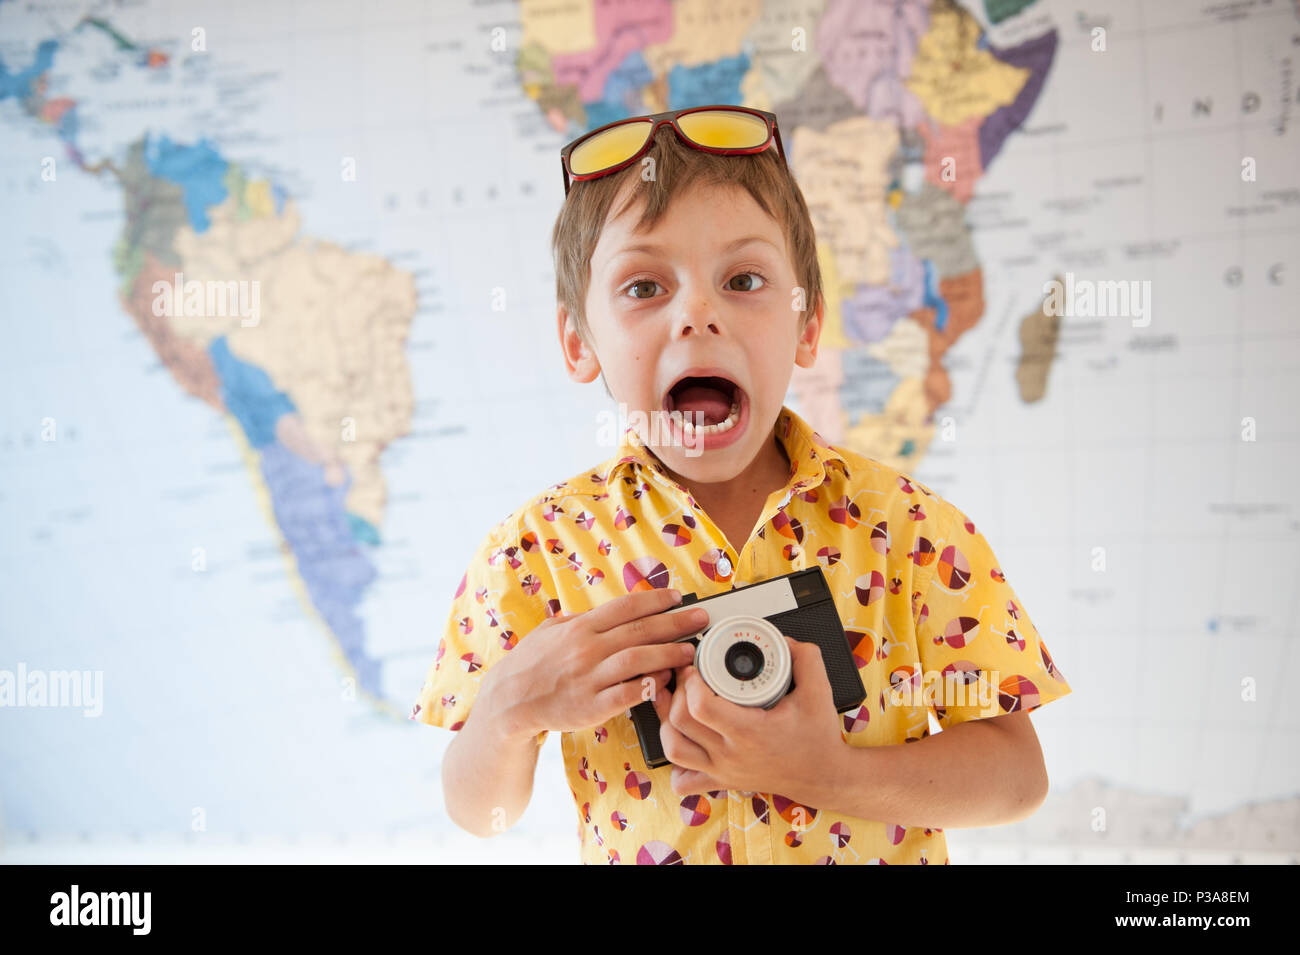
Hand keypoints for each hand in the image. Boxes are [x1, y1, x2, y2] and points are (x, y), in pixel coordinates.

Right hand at [482, 588, 706, 742]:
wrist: (509, 702)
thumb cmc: (531, 664)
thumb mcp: (551, 631)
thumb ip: (581, 621)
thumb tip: (608, 611)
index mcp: (580, 627)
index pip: (625, 607)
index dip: (655, 600)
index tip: (679, 597)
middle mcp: (586, 649)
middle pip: (639, 631)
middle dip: (675, 623)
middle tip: (701, 619)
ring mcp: (589, 679)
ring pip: (637, 660)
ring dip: (668, 654)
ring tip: (690, 651)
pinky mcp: (591, 707)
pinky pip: (626, 695)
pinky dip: (649, 687)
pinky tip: (666, 681)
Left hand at [651, 635, 845, 806]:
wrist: (823, 777)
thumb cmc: (818, 738)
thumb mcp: (819, 692)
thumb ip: (805, 658)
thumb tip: (784, 639)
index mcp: (750, 732)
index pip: (701, 708)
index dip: (691, 682)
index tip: (695, 667)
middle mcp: (731, 754)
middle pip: (680, 722)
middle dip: (676, 691)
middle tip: (686, 676)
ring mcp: (723, 770)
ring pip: (673, 749)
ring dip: (667, 721)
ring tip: (676, 701)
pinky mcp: (720, 780)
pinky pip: (683, 780)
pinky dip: (674, 761)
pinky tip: (683, 740)